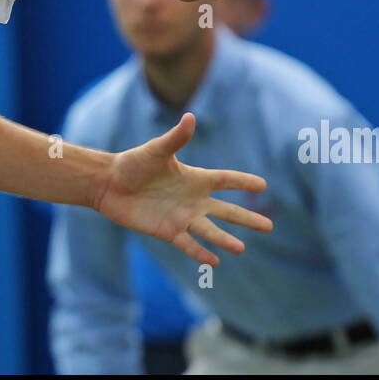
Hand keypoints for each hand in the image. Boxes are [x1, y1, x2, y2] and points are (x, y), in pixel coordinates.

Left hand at [91, 113, 272, 264]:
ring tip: (242, 248)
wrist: (109, 184)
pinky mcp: (168, 231)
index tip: (262, 185)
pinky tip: (214, 262)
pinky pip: (188, 244)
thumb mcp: (157, 150)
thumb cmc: (133, 163)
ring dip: (226, 240)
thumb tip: (190, 117)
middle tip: (269, 226)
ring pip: (210, 231)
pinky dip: (200, 253)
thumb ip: (176, 138)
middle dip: (246, 219)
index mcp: (194, 178)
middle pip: (226, 211)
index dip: (243, 181)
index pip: (225, 180)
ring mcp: (182, 217)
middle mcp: (192, 199)